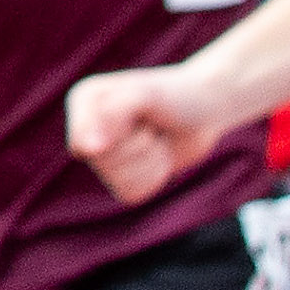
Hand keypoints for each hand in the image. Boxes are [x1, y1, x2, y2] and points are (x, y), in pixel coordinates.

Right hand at [69, 63, 225, 203]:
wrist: (207, 108)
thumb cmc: (176, 97)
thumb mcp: (145, 96)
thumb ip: (112, 114)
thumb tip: (87, 149)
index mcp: (84, 101)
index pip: (82, 142)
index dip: (115, 141)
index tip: (143, 122)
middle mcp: (88, 126)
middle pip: (101, 163)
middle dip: (139, 147)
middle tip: (153, 126)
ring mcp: (106, 152)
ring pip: (118, 180)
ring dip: (150, 161)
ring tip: (158, 139)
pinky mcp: (125, 173)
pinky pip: (130, 193)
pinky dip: (153, 177)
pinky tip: (161, 155)